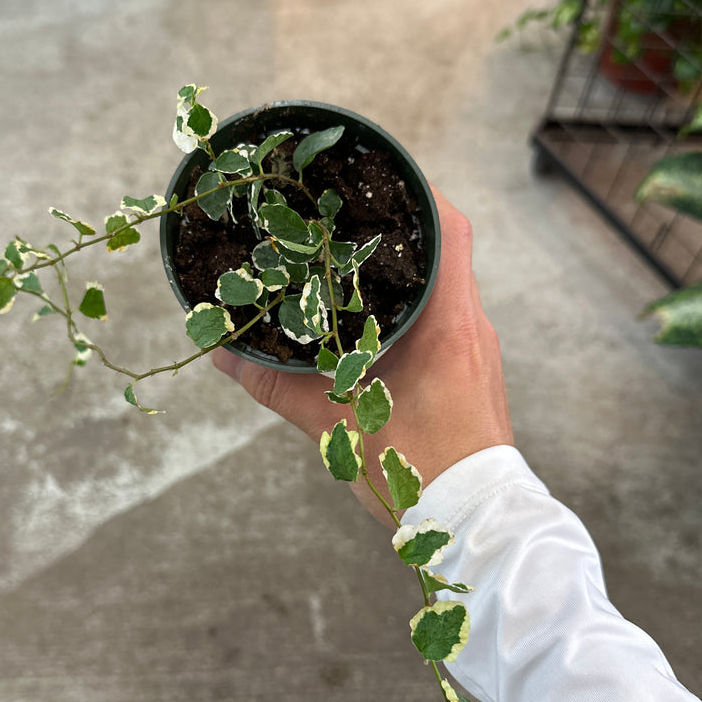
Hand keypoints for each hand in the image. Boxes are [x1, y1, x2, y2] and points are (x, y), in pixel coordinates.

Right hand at [212, 187, 512, 525]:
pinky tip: (371, 314)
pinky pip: (444, 314)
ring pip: (443, 282)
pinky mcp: (472, 371)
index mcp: (449, 323)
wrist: (476, 524)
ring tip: (350, 255)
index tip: (375, 176)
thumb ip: (279, 386)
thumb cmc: (420, 472)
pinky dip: (410, 301)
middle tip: (345, 212)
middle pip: (444, 245)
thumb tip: (225, 353)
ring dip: (403, 264)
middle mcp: (471, 325)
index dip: (417, 190)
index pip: (449, 227)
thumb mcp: (337, 425)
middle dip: (397, 223)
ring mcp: (475, 348)